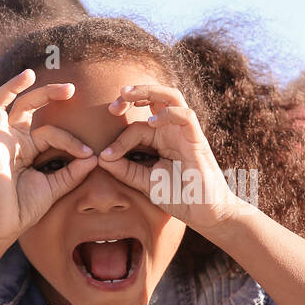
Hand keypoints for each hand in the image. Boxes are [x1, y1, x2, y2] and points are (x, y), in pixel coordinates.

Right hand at [0, 69, 97, 242]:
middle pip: (25, 106)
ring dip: (11, 88)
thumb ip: (72, 172)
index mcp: (27, 146)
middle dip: (46, 93)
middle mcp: (10, 140)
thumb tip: (95, 158)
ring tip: (28, 74)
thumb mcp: (55, 187)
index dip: (71, 141)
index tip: (89, 154)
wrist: (4, 228)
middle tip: (70, 88)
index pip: (50, 132)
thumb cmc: (25, 208)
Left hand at [98, 84, 245, 234]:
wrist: (203, 213)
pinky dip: (168, 114)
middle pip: (154, 99)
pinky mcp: (197, 139)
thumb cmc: (178, 196)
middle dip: (133, 95)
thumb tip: (101, 158)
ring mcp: (185, 133)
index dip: (119, 139)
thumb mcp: (144, 182)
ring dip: (148, 91)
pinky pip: (185, 116)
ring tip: (127, 95)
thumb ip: (124, 170)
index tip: (106, 156)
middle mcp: (172, 131)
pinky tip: (152, 123)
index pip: (136, 128)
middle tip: (113, 104)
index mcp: (160, 139)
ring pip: (171, 97)